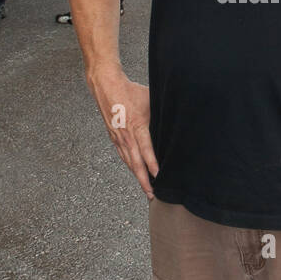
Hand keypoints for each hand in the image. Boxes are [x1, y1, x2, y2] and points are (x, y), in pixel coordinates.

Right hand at [87, 68, 157, 198]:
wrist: (106, 85)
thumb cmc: (130, 91)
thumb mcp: (151, 100)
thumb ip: (160, 114)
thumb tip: (174, 123)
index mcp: (137, 126)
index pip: (146, 150)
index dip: (153, 165)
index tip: (159, 176)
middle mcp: (126, 135)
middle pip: (135, 163)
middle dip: (144, 180)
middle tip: (151, 194)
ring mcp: (118, 137)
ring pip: (128, 161)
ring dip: (137, 176)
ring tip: (145, 188)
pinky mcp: (113, 136)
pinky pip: (122, 155)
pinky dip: (129, 165)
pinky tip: (134, 171)